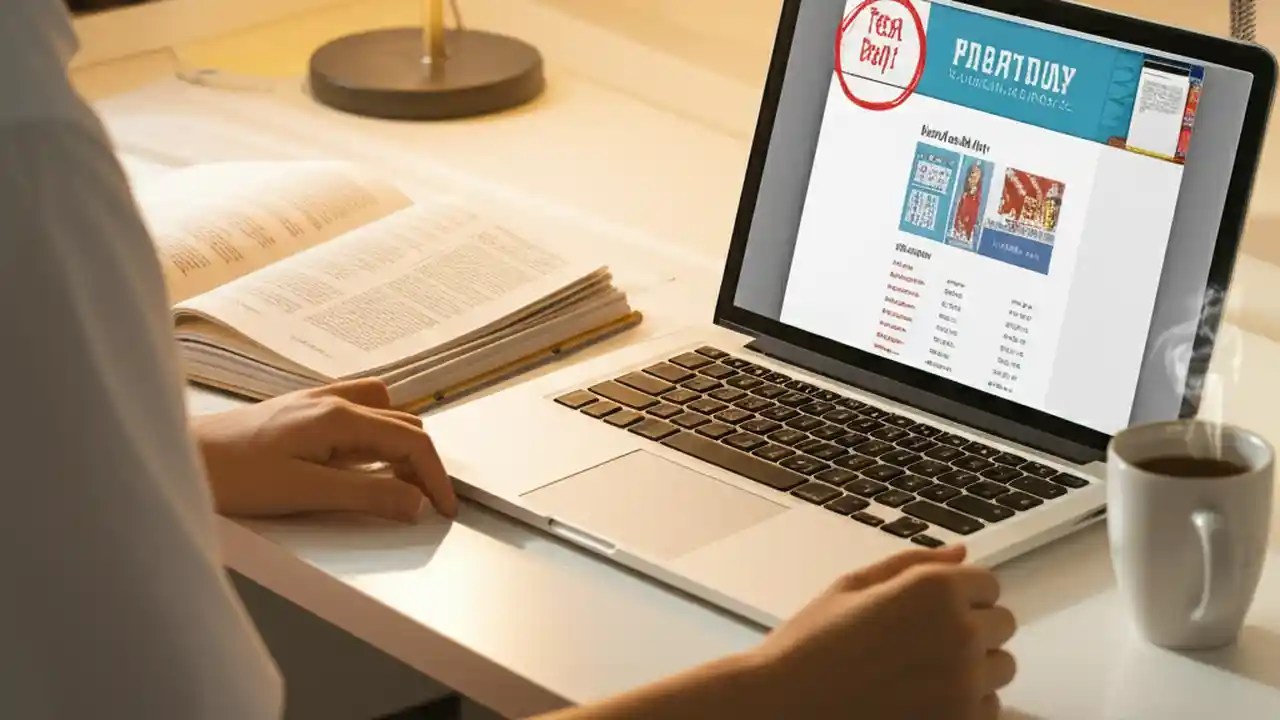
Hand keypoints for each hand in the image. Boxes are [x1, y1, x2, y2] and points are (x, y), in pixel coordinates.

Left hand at [191, 380, 456, 520]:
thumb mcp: (305, 493)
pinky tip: (359, 462)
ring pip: (383, 414)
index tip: (445, 508)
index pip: (410, 440)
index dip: (435, 476)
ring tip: (396, 484)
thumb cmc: (230, 474)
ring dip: (400, 446)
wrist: (180, 457)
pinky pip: (357, 415)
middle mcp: (332, 401)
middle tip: (423, 503)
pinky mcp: (300, 413)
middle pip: (403, 424)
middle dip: (422, 463)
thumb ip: (366, 495)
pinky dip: (374, 438)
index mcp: (338, 416)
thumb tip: (415, 501)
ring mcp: (315, 403)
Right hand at [747, 545, 1015, 719]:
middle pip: (1002, 624)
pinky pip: (988, 708)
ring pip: (1001, 668)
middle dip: (971, 627)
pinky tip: (922, 699)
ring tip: (921, 672)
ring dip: (974, 668)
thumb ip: (913, 565)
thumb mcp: (852, 587)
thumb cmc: (810, 646)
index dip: (959, 593)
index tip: (930, 608)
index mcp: (932, 589)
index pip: (988, 582)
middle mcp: (958, 633)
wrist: (784, 707)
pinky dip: (965, 704)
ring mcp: (963, 685)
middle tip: (922, 641)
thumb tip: (959, 553)